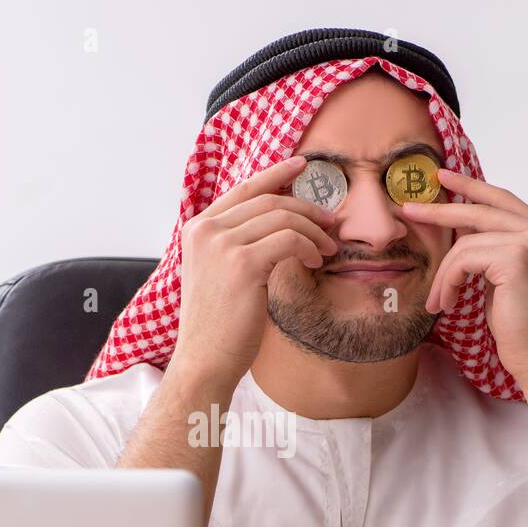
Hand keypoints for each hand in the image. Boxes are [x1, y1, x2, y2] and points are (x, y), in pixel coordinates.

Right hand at [170, 155, 338, 387]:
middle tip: (331, 221)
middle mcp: (206, 230)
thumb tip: (276, 225)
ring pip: (283, 217)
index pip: (243, 189)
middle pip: (268, 199)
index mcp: (197, 229)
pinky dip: (309, 246)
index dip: (275, 173)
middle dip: (306, 207)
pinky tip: (316, 260)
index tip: (302, 166)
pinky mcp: (242, 264)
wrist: (204, 360)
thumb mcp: (217, 274)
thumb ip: (234, 245)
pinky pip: (289, 240)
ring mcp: (222, 245)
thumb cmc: (216, 325)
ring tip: (327, 248)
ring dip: (313, 231)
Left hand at [401, 170, 527, 388]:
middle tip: (408, 209)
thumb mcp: (506, 281)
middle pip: (481, 210)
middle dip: (440, 210)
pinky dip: (448, 281)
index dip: (471, 187)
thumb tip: (463, 237)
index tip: (443, 177)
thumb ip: (493, 254)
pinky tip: (447, 304)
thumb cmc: (521, 328)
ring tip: (438, 301)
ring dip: (443, 274)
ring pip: (466, 243)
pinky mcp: (516, 257)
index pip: (502, 200)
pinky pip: (463, 259)